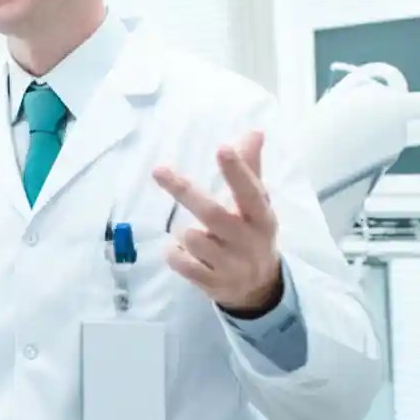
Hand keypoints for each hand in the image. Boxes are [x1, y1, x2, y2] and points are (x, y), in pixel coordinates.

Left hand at [152, 131, 282, 316]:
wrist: (260, 288)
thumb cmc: (253, 234)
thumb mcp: (257, 204)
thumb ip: (251, 169)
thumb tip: (254, 131)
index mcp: (261, 218)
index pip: (250, 192)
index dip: (237, 171)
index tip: (222, 147)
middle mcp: (247, 241)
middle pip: (213, 214)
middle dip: (185, 192)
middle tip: (158, 170)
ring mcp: (230, 265)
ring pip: (194, 240)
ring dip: (184, 233)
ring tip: (191, 233)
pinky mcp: (212, 284)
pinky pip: (183, 265)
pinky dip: (175, 255)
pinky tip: (180, 253)